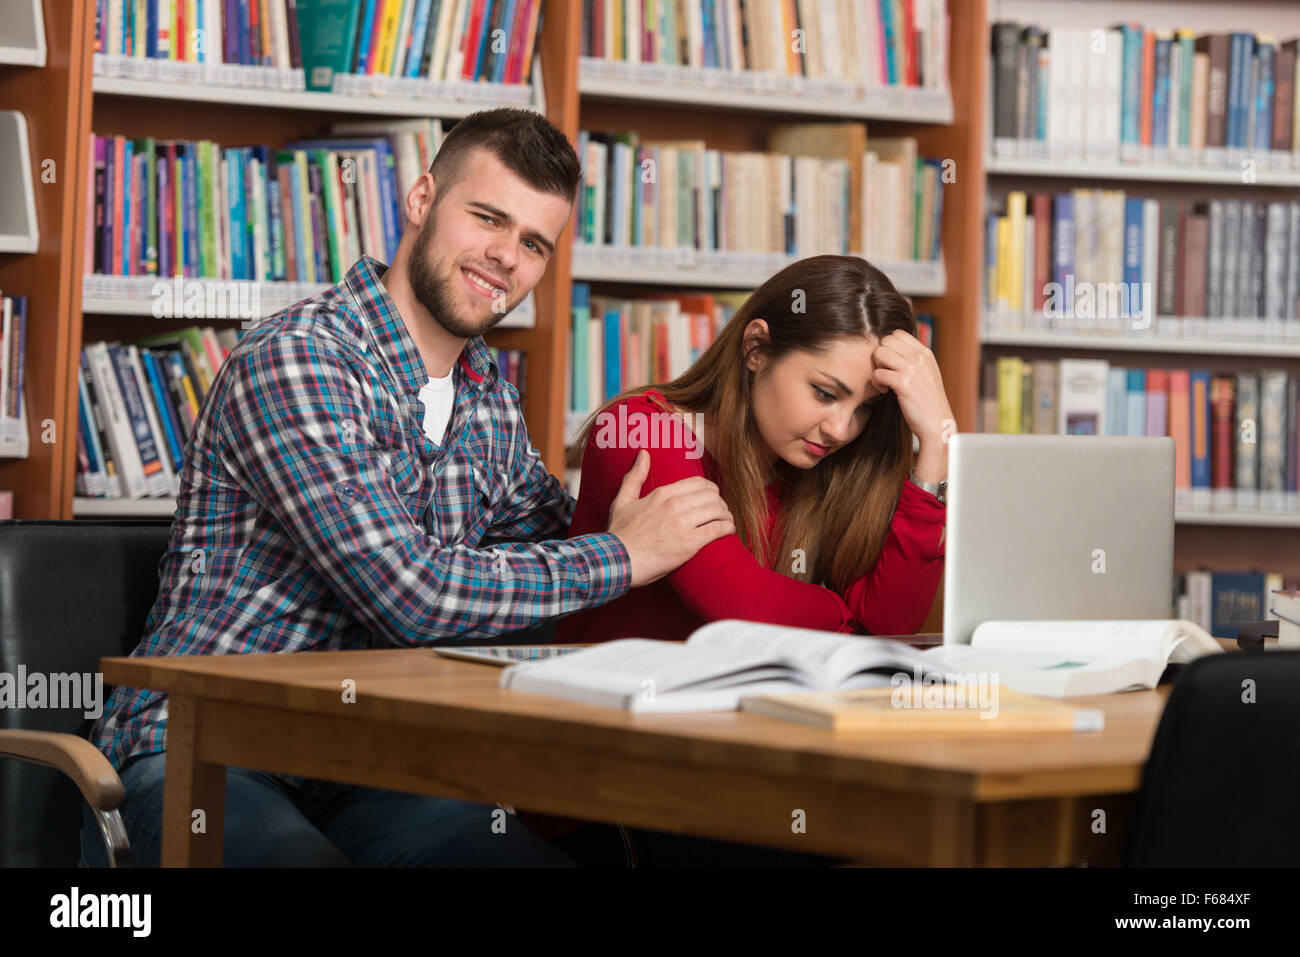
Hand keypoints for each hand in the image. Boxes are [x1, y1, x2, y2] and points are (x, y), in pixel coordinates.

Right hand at [607, 450, 735, 587]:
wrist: (617, 560)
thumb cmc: (619, 533)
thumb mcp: (622, 500)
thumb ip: (635, 476)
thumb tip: (643, 454)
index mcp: (663, 494)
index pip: (699, 483)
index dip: (710, 489)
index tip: (712, 497)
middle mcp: (675, 505)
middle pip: (712, 495)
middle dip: (720, 503)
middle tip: (720, 511)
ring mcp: (683, 524)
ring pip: (718, 510)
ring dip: (726, 515)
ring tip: (726, 521)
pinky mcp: (690, 544)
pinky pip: (718, 529)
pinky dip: (728, 528)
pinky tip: (729, 530)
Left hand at [871, 329, 954, 481]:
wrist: (937, 423)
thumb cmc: (928, 401)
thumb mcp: (926, 374)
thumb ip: (914, 360)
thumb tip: (894, 349)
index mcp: (925, 353)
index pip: (898, 333)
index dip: (888, 346)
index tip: (891, 363)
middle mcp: (919, 358)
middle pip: (886, 340)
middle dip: (880, 356)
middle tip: (885, 372)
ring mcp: (912, 369)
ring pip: (880, 353)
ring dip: (877, 367)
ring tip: (884, 381)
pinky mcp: (903, 383)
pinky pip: (878, 373)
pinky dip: (877, 383)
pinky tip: (885, 391)